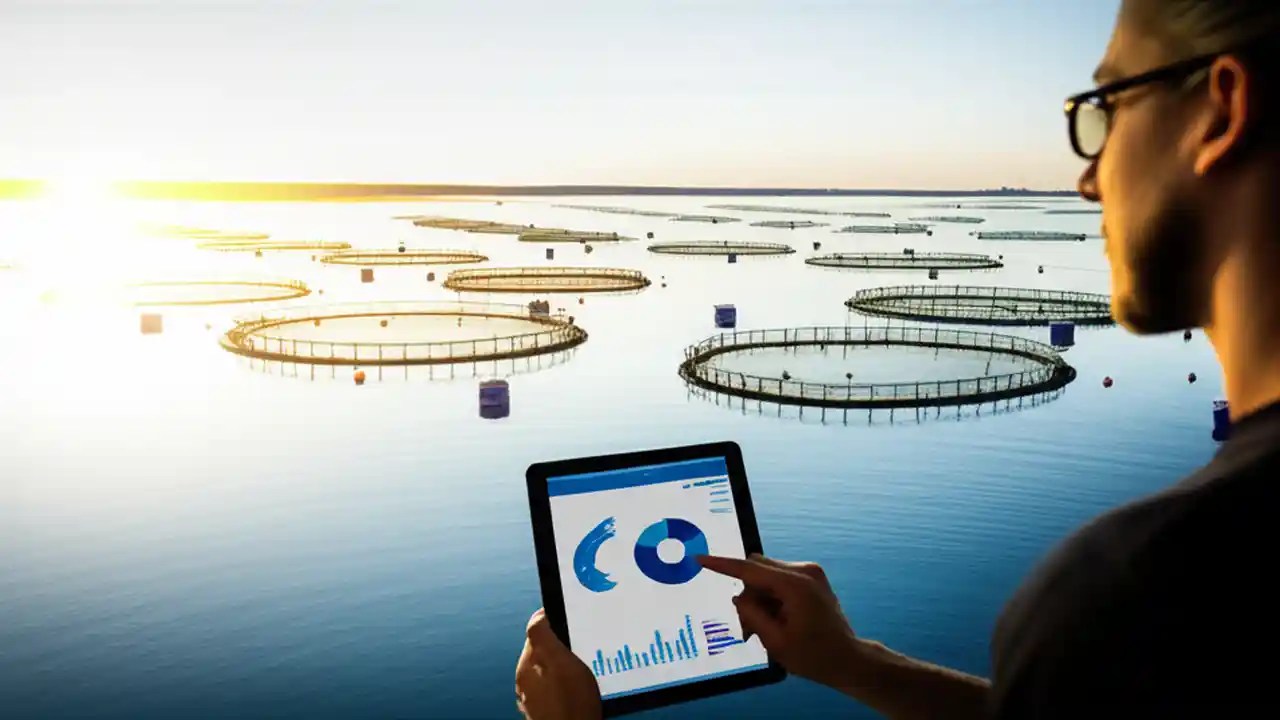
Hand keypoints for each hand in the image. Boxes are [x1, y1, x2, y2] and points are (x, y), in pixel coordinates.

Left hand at [515, 609, 601, 719]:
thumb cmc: (571, 705)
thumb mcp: (562, 663)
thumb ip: (544, 637)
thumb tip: (537, 615)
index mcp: (528, 662)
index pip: (537, 627)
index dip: (554, 618)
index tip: (572, 617)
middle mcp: (525, 678)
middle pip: (542, 648)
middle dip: (561, 644)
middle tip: (582, 647)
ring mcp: (533, 695)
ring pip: (548, 668)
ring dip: (563, 665)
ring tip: (583, 670)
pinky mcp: (543, 709)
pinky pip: (553, 688)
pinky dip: (564, 684)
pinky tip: (578, 690)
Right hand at [697, 554, 860, 690]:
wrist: (847, 659)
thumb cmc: (814, 656)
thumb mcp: (775, 641)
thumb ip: (752, 614)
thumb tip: (739, 596)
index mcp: (794, 586)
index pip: (750, 569)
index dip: (722, 565)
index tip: (701, 559)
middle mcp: (803, 571)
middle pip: (757, 569)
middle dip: (747, 593)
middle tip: (749, 626)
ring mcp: (809, 572)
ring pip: (765, 574)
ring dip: (759, 597)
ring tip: (765, 627)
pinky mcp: (811, 577)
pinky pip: (778, 578)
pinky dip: (770, 596)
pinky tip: (776, 619)